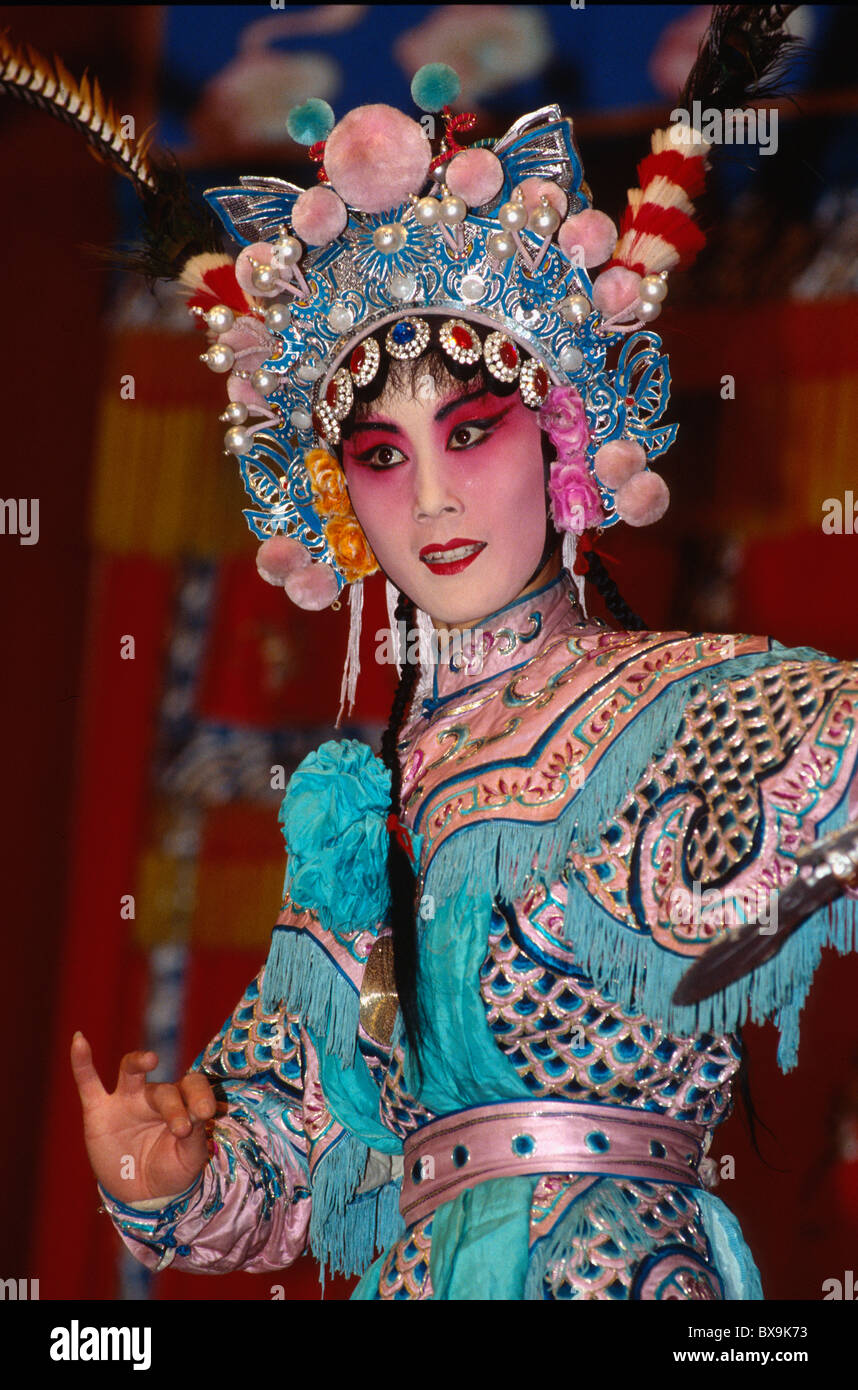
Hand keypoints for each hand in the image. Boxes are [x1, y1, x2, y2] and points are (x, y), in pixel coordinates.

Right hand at [71, 1032, 216, 1203]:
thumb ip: (195, 1136)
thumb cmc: (171, 1170)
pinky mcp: (98, 1112)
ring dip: (139, 1061)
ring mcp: (125, 1102)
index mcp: (181, 1103)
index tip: (206, 1113)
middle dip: (174, 1107)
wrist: (142, 1196)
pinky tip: (79, 1040)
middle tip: (182, 1129)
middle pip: (164, 1089)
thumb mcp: (189, 1159)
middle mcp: (153, 1097)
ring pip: (131, 1071)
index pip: (192, 1086)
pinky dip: (82, 1062)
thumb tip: (199, 1114)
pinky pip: (88, 1082)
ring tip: (151, 1059)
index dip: (201, 1095)